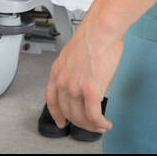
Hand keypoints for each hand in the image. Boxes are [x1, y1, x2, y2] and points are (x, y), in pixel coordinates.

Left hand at [45, 13, 121, 134]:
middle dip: (79, 122)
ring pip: (80, 117)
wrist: (100, 30)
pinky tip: (105, 123)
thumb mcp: (73, 55)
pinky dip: (100, 123)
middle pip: (67, 111)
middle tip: (89, 125)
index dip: (56, 114)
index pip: (51, 99)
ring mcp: (75, 87)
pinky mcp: (90, 90)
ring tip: (100, 125)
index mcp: (57, 71)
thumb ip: (74, 70)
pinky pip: (93, 115)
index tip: (60, 121)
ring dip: (91, 125)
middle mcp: (63, 81)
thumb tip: (83, 79)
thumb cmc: (92, 36)